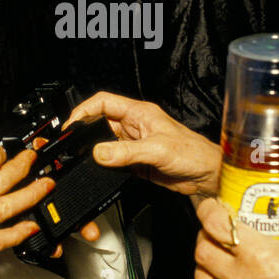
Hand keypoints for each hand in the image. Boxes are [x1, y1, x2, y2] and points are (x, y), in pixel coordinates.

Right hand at [67, 91, 221, 197]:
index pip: (104, 102)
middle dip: (86, 134)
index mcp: (139, 113)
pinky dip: (105, 167)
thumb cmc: (193, 153)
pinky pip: (113, 162)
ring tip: (85, 162)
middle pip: (100, 124)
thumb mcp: (158, 149)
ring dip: (96, 153)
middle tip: (73, 147)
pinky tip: (101, 173)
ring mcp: (134, 145)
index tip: (72, 124)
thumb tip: (99, 153)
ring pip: (105, 145)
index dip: (85, 110)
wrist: (207, 176)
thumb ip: (127, 152)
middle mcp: (135, 126)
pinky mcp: (136, 162)